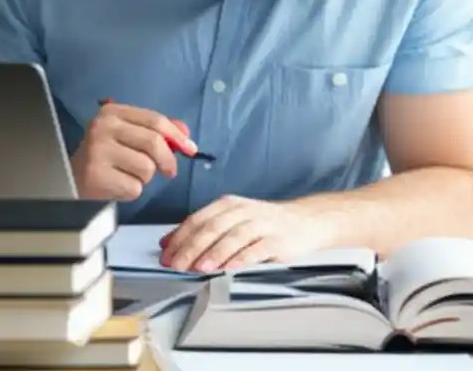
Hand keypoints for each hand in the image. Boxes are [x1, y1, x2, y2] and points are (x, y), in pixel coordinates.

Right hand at [70, 102, 196, 201]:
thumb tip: (186, 132)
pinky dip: (132, 191)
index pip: (155, 120)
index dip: (177, 136)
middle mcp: (102, 128)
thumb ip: (156, 131)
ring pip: (147, 167)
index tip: (191, 149)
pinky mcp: (96, 176)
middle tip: (169, 172)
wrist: (70, 180)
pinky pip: (134, 187)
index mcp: (112, 112)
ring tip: (128, 175)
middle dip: (168, 160)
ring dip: (145, 177)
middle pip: (154, 143)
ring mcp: (97, 151)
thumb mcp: (128, 136)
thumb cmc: (106, 157)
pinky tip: (117, 186)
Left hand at [159, 195, 333, 272]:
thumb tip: (168, 243)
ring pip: (234, 236)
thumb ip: (204, 229)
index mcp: (230, 205)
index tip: (166, 255)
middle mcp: (245, 211)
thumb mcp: (234, 220)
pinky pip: (257, 249)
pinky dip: (242, 258)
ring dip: (214, 252)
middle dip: (192, 247)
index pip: (199, 219)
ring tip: (199, 268)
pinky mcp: (279, 240)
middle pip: (213, 227)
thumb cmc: (266, 224)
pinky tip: (229, 268)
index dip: (180, 237)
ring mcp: (263, 224)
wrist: (307, 221)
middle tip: (176, 265)